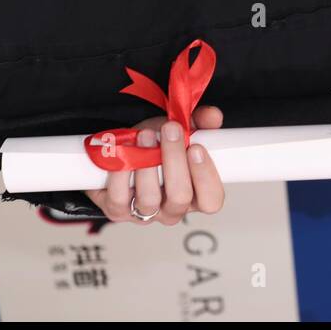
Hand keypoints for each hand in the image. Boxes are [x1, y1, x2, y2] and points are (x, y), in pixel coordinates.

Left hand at [83, 105, 225, 224]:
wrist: (125, 147)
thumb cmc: (158, 144)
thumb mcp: (183, 129)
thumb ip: (202, 122)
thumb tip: (212, 115)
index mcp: (195, 195)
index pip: (211, 201)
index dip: (206, 177)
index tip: (197, 148)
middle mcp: (172, 209)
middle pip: (180, 197)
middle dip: (175, 160)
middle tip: (170, 130)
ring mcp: (145, 213)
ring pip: (149, 199)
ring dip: (147, 163)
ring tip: (145, 135)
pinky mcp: (118, 210)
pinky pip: (119, 197)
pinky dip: (121, 172)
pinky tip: (125, 152)